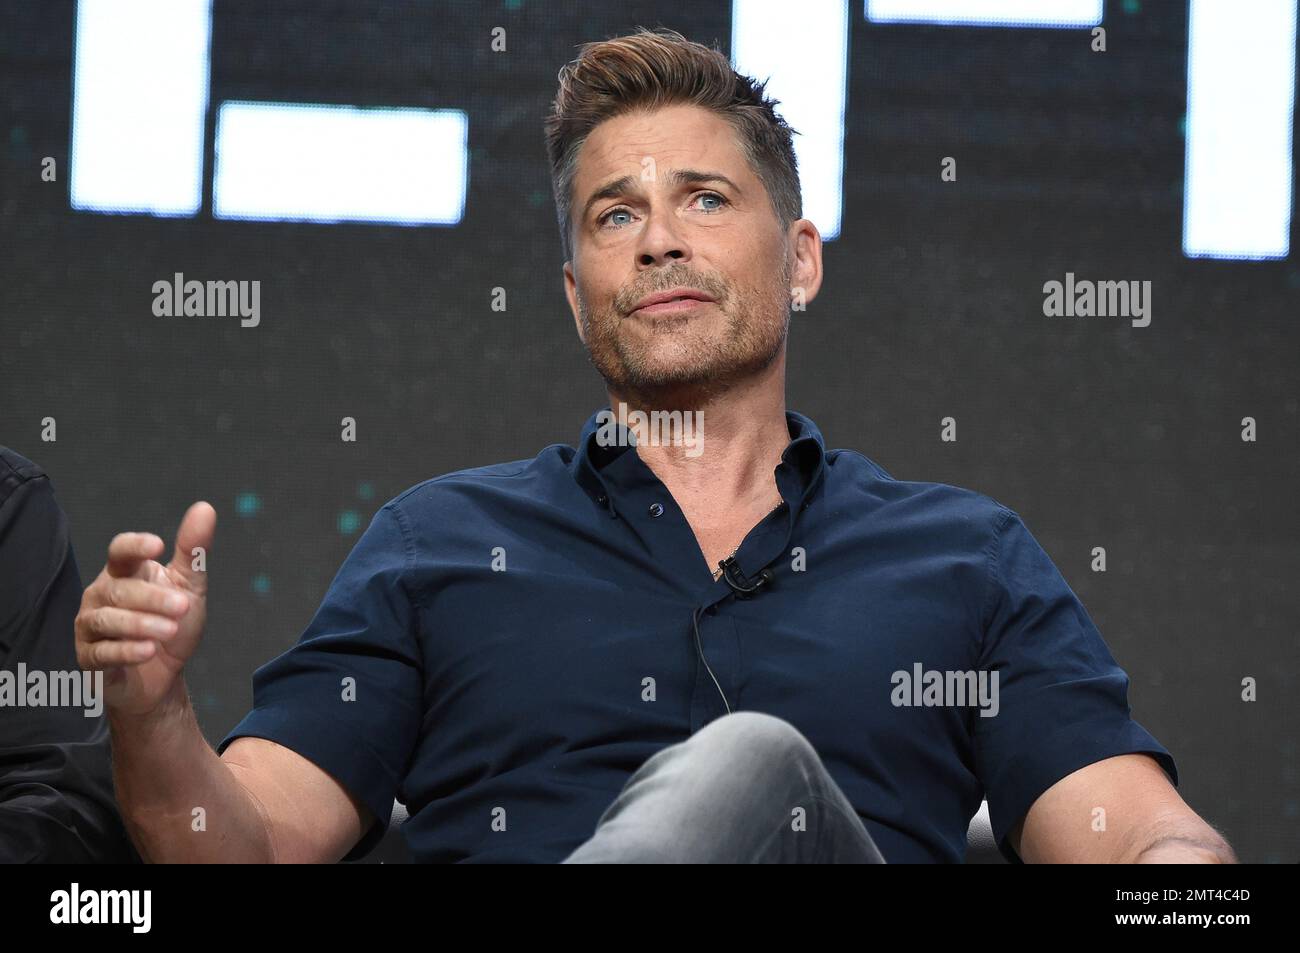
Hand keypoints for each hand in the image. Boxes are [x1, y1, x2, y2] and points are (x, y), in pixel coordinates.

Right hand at [75, 501, 216, 717]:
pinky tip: (147, 651)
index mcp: (124, 573)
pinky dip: (125, 651)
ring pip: (108, 620)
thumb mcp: (188, 587)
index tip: (159, 545)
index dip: (135, 546)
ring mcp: (90, 626)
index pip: (120, 551)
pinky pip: (101, 652)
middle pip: (120, 589)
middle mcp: (101, 595)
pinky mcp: (89, 658)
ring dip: (141, 624)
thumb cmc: (172, 624)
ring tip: (170, 630)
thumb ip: (193, 551)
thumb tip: (205, 507)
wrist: (163, 675)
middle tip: (183, 606)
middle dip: (153, 598)